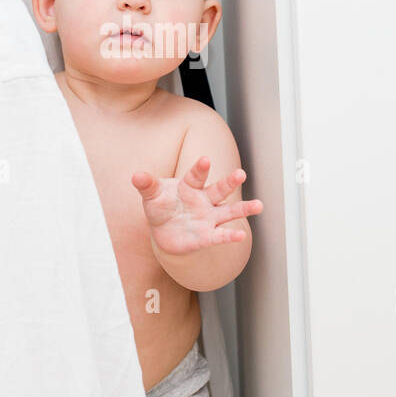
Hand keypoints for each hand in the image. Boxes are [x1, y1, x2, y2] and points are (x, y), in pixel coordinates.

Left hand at [131, 157, 262, 255]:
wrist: (163, 232)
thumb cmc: (161, 207)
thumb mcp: (152, 196)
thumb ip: (147, 185)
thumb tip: (136, 176)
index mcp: (190, 187)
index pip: (196, 176)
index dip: (200, 168)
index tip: (205, 159)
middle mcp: (204, 201)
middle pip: (219, 190)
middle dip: (230, 182)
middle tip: (241, 174)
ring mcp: (208, 218)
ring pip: (229, 212)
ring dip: (243, 209)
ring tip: (258, 205)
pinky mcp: (207, 236)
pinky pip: (220, 236)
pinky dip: (230, 236)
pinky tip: (241, 235)